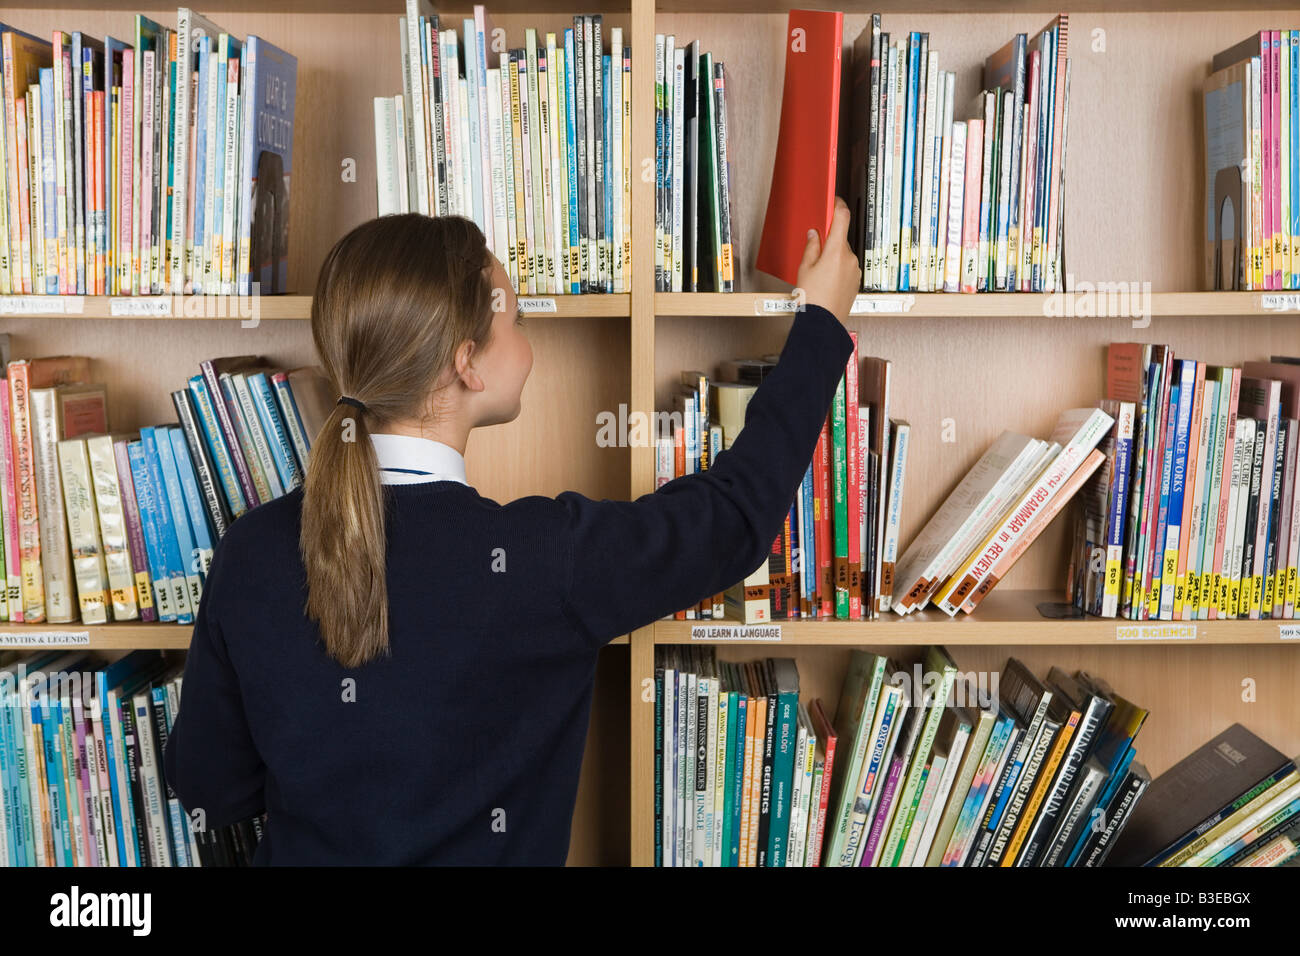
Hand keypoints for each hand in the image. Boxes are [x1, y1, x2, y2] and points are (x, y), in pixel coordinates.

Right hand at [794, 196, 859, 321]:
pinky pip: (847, 268)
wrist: (823, 324)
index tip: (834, 202)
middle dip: (829, 241)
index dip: (838, 206)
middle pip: (840, 240)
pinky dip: (837, 270)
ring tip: (818, 274)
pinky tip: (826, 281)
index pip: (842, 218)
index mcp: (836, 251)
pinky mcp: (855, 282)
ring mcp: (855, 271)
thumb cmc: (812, 299)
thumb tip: (815, 234)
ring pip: (843, 255)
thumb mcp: (805, 268)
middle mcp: (850, 258)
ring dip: (832, 258)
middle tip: (814, 251)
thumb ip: (811, 247)